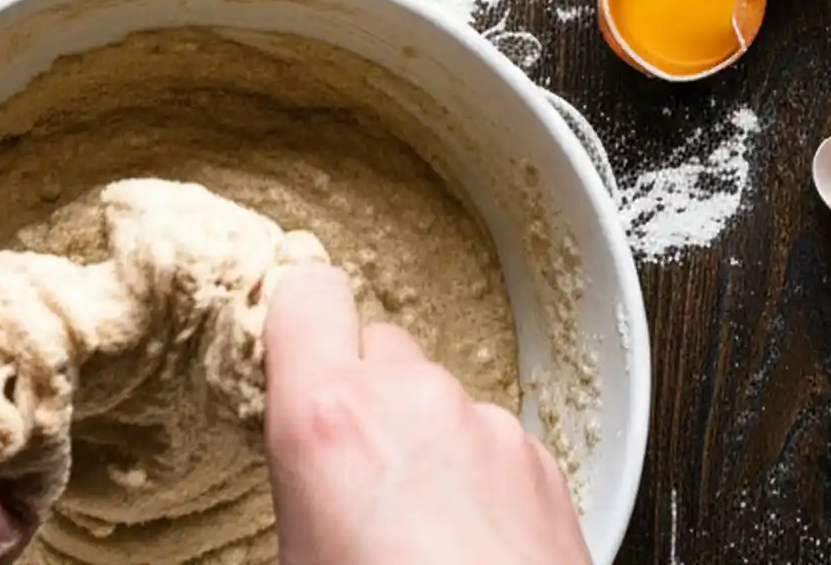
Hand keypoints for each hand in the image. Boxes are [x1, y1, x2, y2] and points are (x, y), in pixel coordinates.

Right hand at [264, 266, 590, 564]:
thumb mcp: (295, 553)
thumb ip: (300, 474)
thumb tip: (300, 472)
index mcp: (328, 420)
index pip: (306, 292)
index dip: (297, 319)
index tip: (291, 352)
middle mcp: (411, 400)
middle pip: (374, 344)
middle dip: (361, 392)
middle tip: (354, 471)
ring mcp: (484, 424)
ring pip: (433, 392)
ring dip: (419, 433)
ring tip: (416, 523)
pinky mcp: (538, 455)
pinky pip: (486, 432)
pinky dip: (472, 466)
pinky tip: (466, 537)